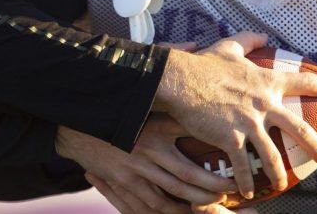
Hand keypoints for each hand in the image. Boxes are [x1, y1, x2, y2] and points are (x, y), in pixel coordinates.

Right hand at [56, 121, 227, 213]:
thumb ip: (176, 118)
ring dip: (190, 204)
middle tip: (228, 195)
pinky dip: (165, 210)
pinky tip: (180, 211)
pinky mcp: (122, 181)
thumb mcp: (151, 113)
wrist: (83, 124)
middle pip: (184, 180)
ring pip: (167, 197)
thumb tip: (205, 119)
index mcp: (156, 132)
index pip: (190, 158)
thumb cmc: (123, 114)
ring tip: (210, 205)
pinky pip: (146, 203)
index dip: (212, 174)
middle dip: (209, 191)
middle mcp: (147, 152)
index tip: (232, 176)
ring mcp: (133, 169)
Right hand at [154, 31, 316, 198]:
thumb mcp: (228, 47)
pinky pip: (243, 166)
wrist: (181, 80)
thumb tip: (262, 34)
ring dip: (278, 173)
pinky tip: (247, 191)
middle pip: (299, 127)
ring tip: (282, 184)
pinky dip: (245, 181)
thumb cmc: (203, 64)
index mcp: (265, 81)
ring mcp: (249, 123)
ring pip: (272, 155)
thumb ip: (248, 40)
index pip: (304, 83)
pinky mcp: (231, 139)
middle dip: (314, 144)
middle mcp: (263, 104)